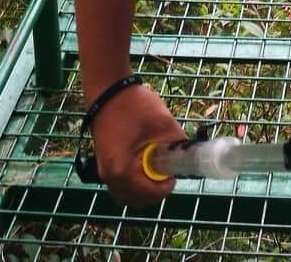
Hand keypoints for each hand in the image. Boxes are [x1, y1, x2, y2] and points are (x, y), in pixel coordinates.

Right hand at [89, 81, 186, 205]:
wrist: (107, 89)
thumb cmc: (134, 104)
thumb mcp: (163, 122)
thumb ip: (177, 142)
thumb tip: (188, 155)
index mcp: (123, 170)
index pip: (149, 194)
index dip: (166, 186)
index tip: (175, 172)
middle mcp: (110, 176)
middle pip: (135, 200)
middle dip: (154, 192)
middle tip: (166, 174)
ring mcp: (103, 171)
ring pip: (125, 195)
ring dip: (143, 190)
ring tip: (156, 170)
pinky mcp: (103, 163)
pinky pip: (119, 185)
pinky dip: (132, 182)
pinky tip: (143, 165)